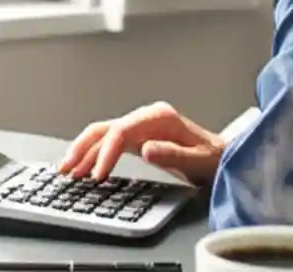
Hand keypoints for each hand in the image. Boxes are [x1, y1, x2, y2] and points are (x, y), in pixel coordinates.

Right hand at [56, 101, 224, 185]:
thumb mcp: (200, 160)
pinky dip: (93, 155)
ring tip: (66, 170)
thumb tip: (146, 149)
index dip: (105, 153)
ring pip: (102, 135)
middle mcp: (146, 119)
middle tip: (67, 168)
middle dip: (82, 148)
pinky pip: (109, 144)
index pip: (121, 131)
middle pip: (104, 129)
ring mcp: (140, 128)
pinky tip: (82, 167)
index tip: (97, 174)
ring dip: (82, 152)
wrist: (226, 160)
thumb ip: (173, 154)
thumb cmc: (217, 160)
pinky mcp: (137, 139)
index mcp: (159, 117)